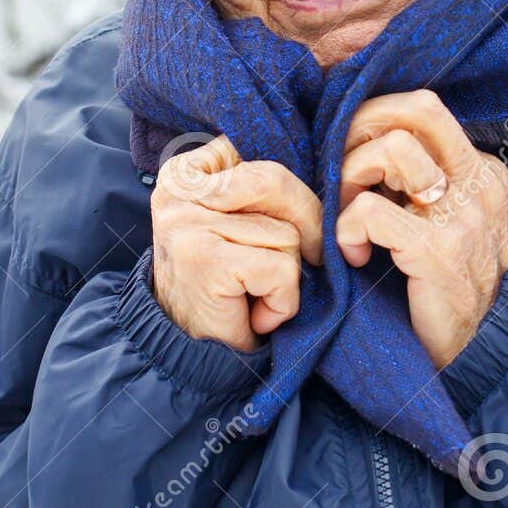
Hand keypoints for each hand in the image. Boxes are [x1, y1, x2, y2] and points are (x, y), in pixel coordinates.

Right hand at [150, 135, 322, 351]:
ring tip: (256, 293)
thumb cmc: (222, 284)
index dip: (292, 191)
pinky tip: (257, 314)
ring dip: (288, 273)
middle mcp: (179, 191)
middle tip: (304, 261)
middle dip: (306, 225)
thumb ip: (262, 190)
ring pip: (286, 231)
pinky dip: (283, 301)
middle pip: (276, 181)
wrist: (187, 355)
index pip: (262, 152)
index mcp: (185, 172)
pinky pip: (281, 269)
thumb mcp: (236, 222)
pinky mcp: (207, 261)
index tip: (286, 224)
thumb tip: (328, 172)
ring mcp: (189, 224)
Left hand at [337, 90, 507, 367]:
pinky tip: (352, 255)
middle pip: (417, 107)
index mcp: (482, 172)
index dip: (373, 125)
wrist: (462, 361)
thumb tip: (353, 136)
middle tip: (342, 171)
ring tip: (346, 216)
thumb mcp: (432, 221)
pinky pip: (369, 210)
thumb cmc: (433, 288)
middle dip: (362, 127)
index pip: (422, 110)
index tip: (350, 162)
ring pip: (393, 148)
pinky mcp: (439, 251)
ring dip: (351, 177)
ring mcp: (464, 217)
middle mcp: (480, 185)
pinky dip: (345, 228)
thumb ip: (410, 180)